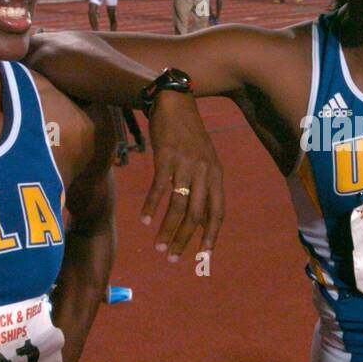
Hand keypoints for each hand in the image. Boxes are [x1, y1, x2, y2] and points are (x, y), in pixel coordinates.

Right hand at [141, 90, 223, 261]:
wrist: (175, 104)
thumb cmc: (189, 137)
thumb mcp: (205, 161)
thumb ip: (204, 189)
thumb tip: (201, 221)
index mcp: (217, 176)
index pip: (217, 213)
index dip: (211, 236)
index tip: (204, 257)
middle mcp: (205, 172)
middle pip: (196, 214)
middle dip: (184, 240)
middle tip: (172, 257)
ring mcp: (186, 165)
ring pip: (178, 206)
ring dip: (167, 229)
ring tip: (158, 245)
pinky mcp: (166, 158)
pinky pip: (159, 188)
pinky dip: (151, 206)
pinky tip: (144, 219)